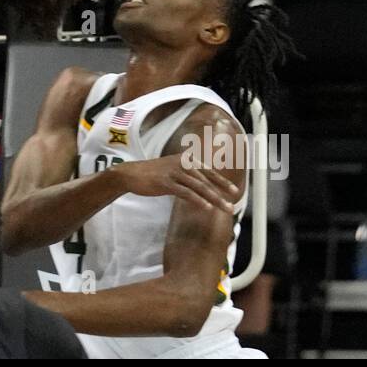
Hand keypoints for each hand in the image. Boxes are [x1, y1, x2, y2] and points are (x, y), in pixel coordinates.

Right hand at [115, 153, 239, 213]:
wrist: (131, 174)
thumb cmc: (153, 174)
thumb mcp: (173, 170)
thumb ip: (188, 176)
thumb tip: (203, 186)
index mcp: (186, 159)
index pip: (209, 171)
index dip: (222, 182)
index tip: (234, 191)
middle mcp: (183, 163)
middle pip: (207, 180)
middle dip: (221, 193)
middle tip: (232, 204)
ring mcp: (174, 172)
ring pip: (199, 187)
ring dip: (214, 199)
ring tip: (224, 208)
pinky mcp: (166, 182)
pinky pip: (185, 192)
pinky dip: (197, 200)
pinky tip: (206, 207)